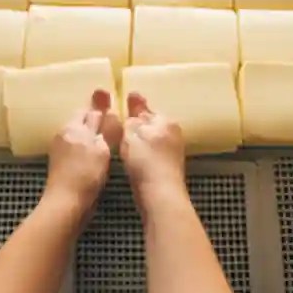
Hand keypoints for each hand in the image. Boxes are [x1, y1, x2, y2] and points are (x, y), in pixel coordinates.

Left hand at [44, 89, 121, 215]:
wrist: (66, 203)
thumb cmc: (87, 174)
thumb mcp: (101, 149)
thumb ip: (106, 129)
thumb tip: (110, 110)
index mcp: (73, 127)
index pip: (87, 110)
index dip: (100, 109)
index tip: (113, 110)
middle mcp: (64, 135)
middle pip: (81, 122)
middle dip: (94, 122)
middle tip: (112, 126)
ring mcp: (60, 151)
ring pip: (79, 137)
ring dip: (90, 136)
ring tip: (107, 143)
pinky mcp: (61, 165)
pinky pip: (76, 150)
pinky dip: (86, 150)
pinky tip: (95, 158)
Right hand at [120, 92, 187, 212]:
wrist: (160, 194)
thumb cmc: (145, 160)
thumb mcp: (132, 134)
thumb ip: (132, 117)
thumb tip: (134, 98)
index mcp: (165, 121)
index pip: (147, 109)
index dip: (134, 106)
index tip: (125, 99)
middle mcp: (172, 133)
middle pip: (151, 123)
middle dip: (138, 122)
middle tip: (120, 122)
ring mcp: (172, 151)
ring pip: (152, 138)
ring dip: (140, 138)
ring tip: (123, 140)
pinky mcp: (168, 168)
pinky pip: (152, 152)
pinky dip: (143, 152)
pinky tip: (133, 158)